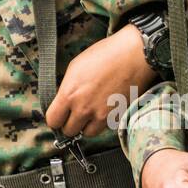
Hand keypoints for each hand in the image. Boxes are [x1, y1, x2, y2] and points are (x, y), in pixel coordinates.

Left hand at [46, 23, 156, 137]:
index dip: (55, 119)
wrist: (134, 55)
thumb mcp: (76, 67)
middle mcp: (84, 108)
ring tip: (91, 111)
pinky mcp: (117, 118)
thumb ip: (67, 88)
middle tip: (75, 114)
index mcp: (69, 94)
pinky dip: (103, 122)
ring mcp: (101, 115)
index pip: (53, 121)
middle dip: (70, 123)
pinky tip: (105, 107)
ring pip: (87, 133)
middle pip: (69, 131)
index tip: (59, 115)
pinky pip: (105, 128)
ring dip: (87, 125)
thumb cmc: (105, 55)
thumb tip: (62, 102)